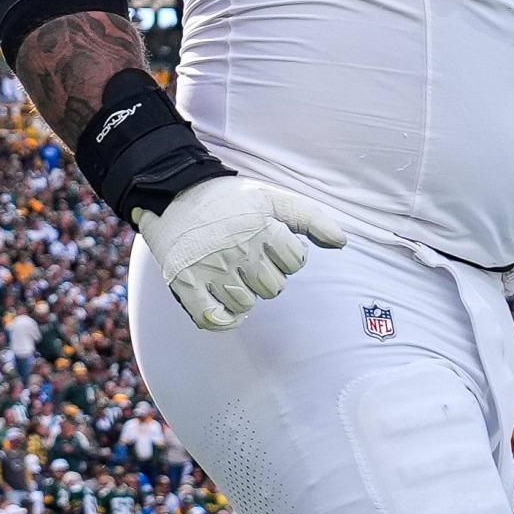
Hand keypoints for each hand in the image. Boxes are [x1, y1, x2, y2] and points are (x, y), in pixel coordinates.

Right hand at [136, 175, 346, 331]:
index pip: (296, 261)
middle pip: (274, 288)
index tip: (269, 245)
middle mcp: (236, 249)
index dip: (287, 256)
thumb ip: (310, 217)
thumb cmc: (226, 199)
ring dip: (244, 296)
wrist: (171, 193)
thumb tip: (342, 242)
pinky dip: (223, 321)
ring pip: (246, 304)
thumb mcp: (270, 197)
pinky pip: (211, 319)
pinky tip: (226, 311)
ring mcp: (209, 268)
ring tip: (231, 276)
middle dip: (266, 277)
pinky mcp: (184, 283)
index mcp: (260, 226)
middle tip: (248, 260)